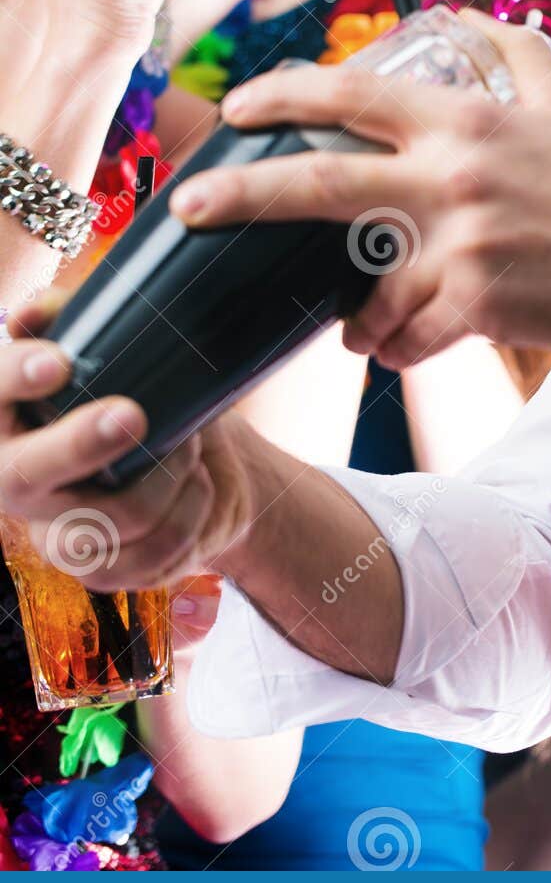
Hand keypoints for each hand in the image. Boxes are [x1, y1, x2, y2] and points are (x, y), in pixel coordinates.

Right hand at [0, 302, 254, 592]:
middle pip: (27, 473)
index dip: (15, 378)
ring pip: (107, 519)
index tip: (56, 361)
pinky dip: (190, 513)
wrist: (184, 463)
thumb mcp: (107, 349)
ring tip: (191, 444)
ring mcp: (53, 532)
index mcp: (7, 416)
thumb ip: (71, 321)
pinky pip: (148, 554)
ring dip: (166, 476)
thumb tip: (37, 313)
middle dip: (78, 444)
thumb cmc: (130, 392)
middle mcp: (16, 478)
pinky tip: (198, 486)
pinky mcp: (97, 570)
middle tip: (132, 414)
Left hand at [168, 18, 550, 367]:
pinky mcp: (477, 305)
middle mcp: (452, 175)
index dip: (281, 95)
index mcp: (463, 119)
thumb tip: (464, 15)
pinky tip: (404, 345)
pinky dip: (399, 346)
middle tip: (188, 205)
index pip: (348, 95)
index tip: (237, 109)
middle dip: (240, 194)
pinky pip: (407, 336)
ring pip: (366, 287)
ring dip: (354, 313)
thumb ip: (510, 47)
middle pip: (317, 182)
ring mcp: (461, 244)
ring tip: (357, 321)